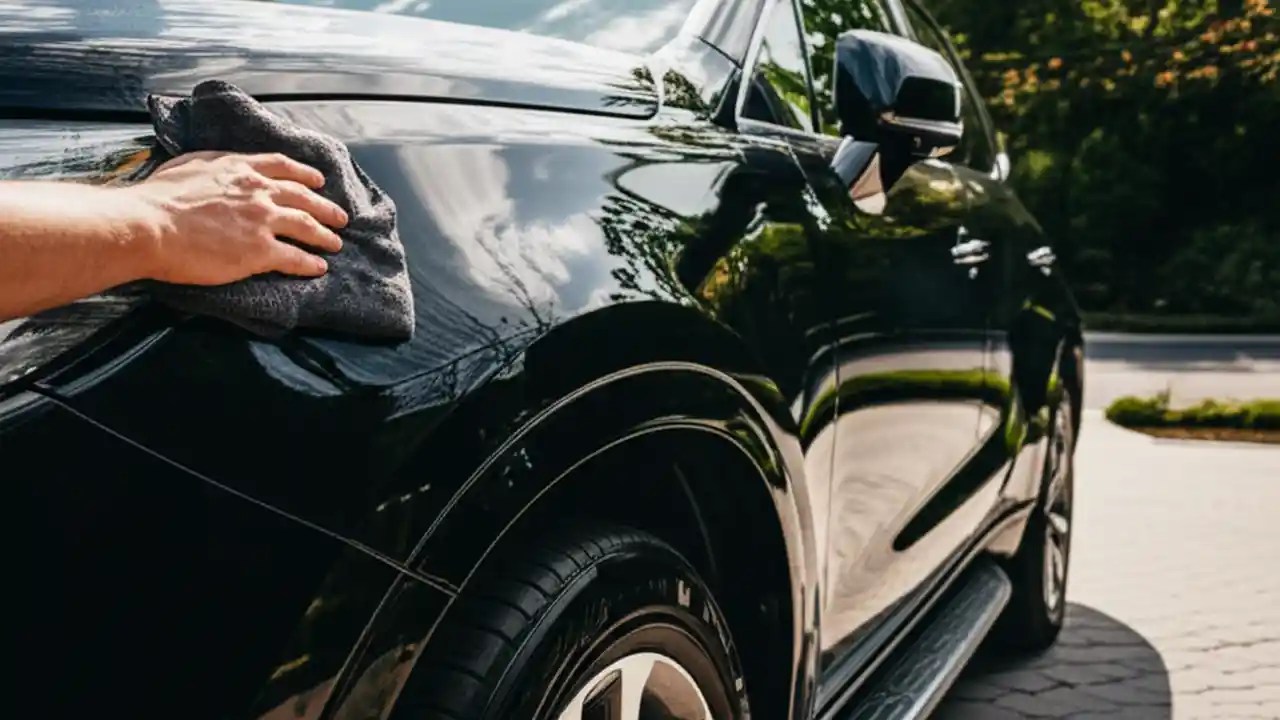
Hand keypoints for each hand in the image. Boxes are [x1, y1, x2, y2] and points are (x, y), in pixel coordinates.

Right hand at [125, 151, 348, 284]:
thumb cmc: (157, 198)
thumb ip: (212, 168)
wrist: (148, 224)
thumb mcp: (189, 167)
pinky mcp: (260, 251)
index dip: (305, 174)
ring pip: (307, 227)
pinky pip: (295, 258)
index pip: (282, 166)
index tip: (318, 180)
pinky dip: (311, 264)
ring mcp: (262, 221)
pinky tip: (319, 268)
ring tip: (336, 243)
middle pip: (303, 197)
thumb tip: (214, 173)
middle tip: (339, 216)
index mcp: (240, 168)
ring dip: (325, 236)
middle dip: (325, 207)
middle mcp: (258, 191)